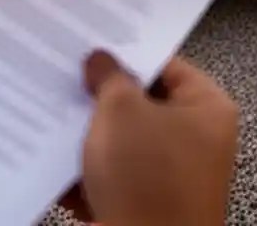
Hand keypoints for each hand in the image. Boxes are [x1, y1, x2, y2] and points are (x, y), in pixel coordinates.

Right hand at [60, 50, 239, 225]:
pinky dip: (85, 176)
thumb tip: (101, 61)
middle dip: (102, 99)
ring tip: (50, 118)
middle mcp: (197, 143)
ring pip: (123, 145)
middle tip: (65, 79)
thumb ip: (109, 79)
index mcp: (207, 110)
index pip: (167, 66)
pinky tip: (52, 165)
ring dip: (88, 139)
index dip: (128, 55)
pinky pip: (112, 181)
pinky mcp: (147, 210)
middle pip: (143, 106)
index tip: (93, 46)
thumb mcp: (122, 113)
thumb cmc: (149, 180)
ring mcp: (172, 180)